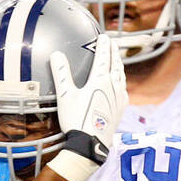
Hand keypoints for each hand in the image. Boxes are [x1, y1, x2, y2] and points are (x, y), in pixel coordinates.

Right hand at [51, 32, 127, 161]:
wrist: (90, 144)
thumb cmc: (76, 119)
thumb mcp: (65, 95)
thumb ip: (61, 73)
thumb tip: (56, 54)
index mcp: (100, 80)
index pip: (104, 57)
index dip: (104, 45)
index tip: (104, 36)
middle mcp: (113, 86)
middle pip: (116, 64)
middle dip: (114, 52)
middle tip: (112, 43)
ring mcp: (119, 98)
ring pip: (121, 76)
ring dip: (119, 65)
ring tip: (117, 60)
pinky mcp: (121, 109)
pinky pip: (124, 90)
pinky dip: (121, 82)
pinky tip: (120, 84)